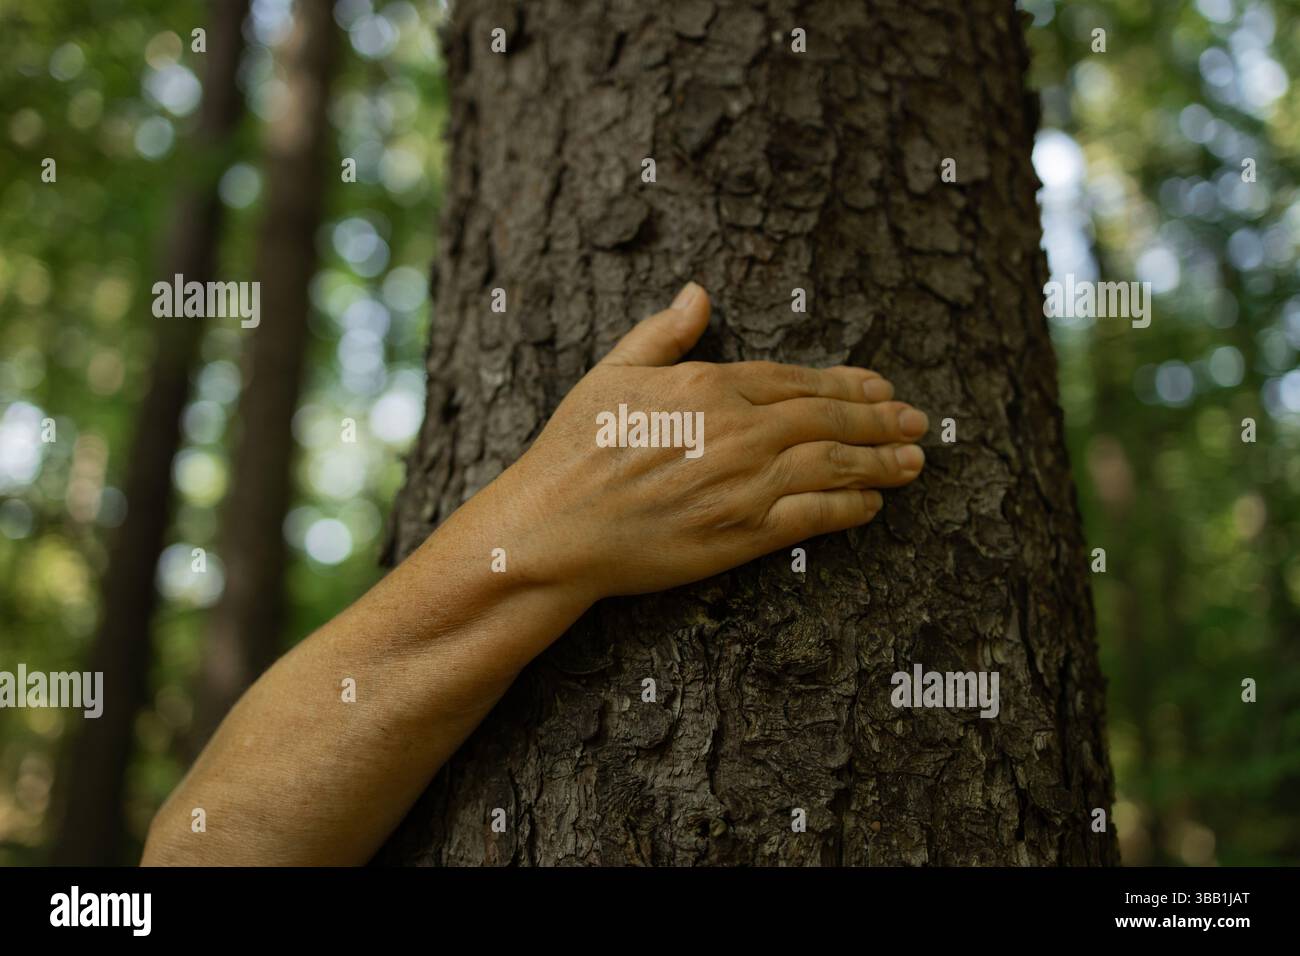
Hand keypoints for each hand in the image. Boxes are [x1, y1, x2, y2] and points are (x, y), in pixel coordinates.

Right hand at [462, 282, 928, 604]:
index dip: (847, 384)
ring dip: (879, 463)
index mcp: (710, 386)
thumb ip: (663, 332)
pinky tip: (872, 506)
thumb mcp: (612, 373)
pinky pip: (812, 517)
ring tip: (912, 461)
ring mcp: (744, 484)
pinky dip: (848, 510)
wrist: (555, 526)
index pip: (797, 380)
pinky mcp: (741, 534)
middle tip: (916, 422)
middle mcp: (738, 431)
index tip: (881, 386)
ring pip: (832, 466)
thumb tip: (699, 292)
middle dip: (879, 419)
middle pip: (827, 420)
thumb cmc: (575, 448)